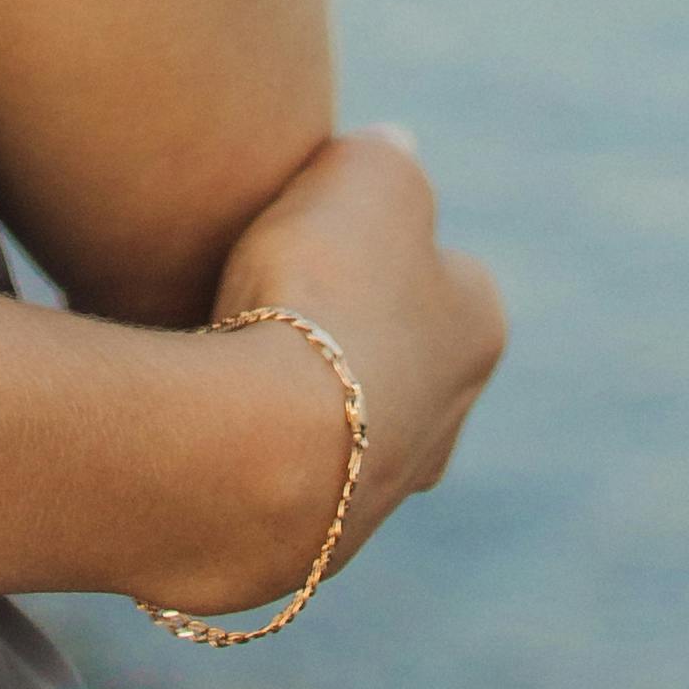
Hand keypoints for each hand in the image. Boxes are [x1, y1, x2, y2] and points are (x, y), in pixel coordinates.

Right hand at [198, 128, 506, 593]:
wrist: (260, 438)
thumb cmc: (326, 287)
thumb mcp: (370, 173)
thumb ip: (390, 155)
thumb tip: (395, 150)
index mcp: (479, 329)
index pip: (442, 267)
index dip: (377, 237)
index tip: (318, 226)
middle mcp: (447, 422)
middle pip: (395, 350)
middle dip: (343, 322)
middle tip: (271, 286)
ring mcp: (380, 491)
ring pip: (340, 417)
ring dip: (294, 386)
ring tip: (227, 346)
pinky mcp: (310, 538)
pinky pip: (282, 469)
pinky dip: (252, 438)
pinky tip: (208, 409)